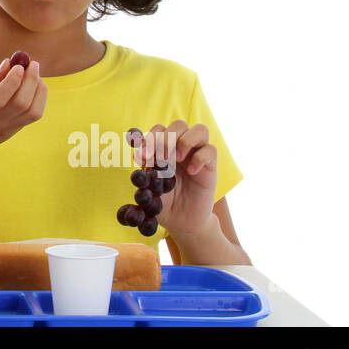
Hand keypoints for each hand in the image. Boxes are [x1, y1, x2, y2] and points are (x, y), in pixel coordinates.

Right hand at [0, 58, 46, 152]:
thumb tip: (9, 65)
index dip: (12, 81)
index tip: (18, 66)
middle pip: (19, 104)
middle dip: (30, 80)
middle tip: (32, 64)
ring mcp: (5, 129)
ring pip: (32, 110)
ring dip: (38, 88)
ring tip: (33, 73)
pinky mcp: (15, 130)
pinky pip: (35, 114)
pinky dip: (40, 96)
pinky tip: (35, 85)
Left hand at [138, 120, 216, 236]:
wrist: (182, 222)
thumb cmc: (163, 203)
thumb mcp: (149, 189)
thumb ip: (144, 173)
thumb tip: (137, 155)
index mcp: (163, 149)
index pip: (159, 129)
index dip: (150, 137)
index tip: (143, 156)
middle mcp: (181, 148)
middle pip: (179, 125)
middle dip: (167, 137)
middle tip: (159, 157)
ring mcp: (197, 155)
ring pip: (200, 130)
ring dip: (186, 140)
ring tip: (177, 159)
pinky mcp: (211, 167)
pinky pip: (211, 150)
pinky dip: (200, 158)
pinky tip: (192, 172)